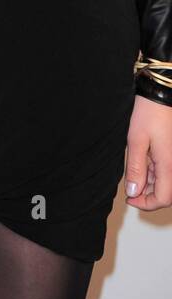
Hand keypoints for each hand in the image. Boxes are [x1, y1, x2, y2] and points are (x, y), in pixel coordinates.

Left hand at [124, 94, 171, 210]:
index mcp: (169, 166)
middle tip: (130, 185)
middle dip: (147, 194)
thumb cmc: (150, 113)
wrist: (162, 94)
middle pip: (166, 193)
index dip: (145, 204)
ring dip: (150, 182)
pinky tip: (143, 159)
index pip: (163, 199)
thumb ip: (135, 168)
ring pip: (165, 182)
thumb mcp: (136, 141)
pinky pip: (166, 170)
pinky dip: (154, 171)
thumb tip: (133, 192)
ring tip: (135, 167)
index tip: (130, 199)